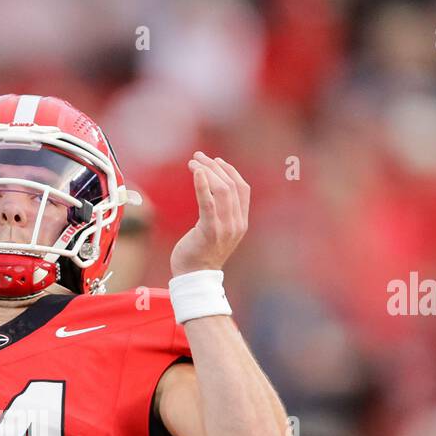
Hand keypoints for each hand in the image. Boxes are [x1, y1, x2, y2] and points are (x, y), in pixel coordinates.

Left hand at [170, 153, 249, 275]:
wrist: (195, 278)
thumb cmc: (200, 255)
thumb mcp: (216, 232)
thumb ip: (220, 215)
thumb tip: (212, 191)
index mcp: (241, 223)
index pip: (242, 189)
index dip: (230, 171)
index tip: (215, 160)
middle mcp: (237, 224)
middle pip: (231, 186)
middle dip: (214, 167)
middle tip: (197, 156)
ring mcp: (225, 228)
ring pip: (222, 190)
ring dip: (207, 171)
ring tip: (193, 162)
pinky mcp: (210, 231)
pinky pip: (208, 203)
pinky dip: (202, 185)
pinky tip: (196, 172)